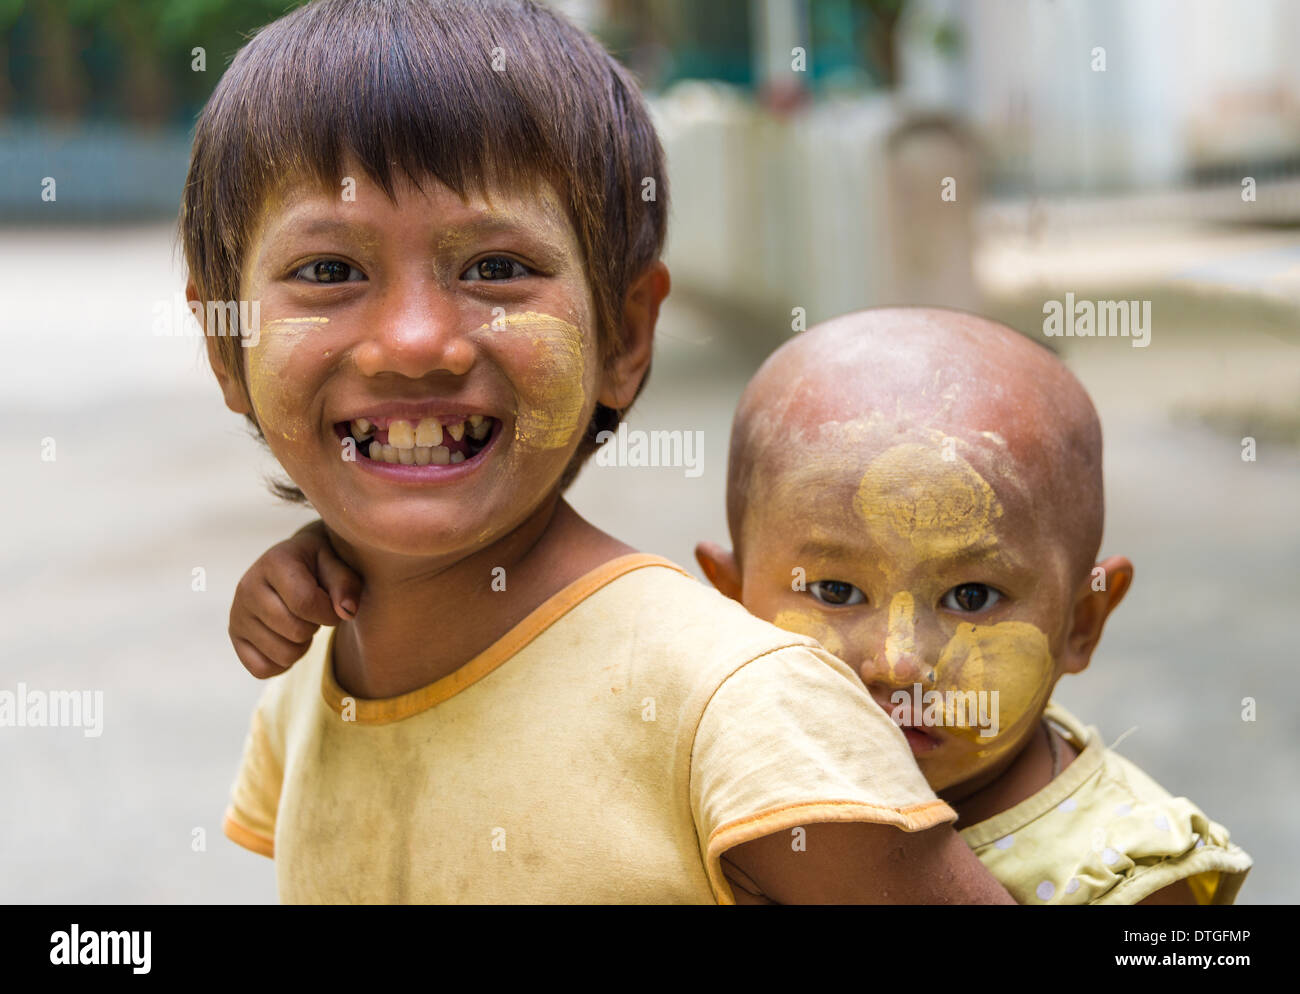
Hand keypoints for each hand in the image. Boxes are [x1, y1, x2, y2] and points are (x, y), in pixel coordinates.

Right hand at [228, 520, 361, 677]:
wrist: (292, 564)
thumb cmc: (319, 565)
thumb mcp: (336, 563)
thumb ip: (346, 584)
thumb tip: (347, 612)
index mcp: (274, 562)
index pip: (305, 603)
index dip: (329, 613)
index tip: (335, 607)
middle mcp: (248, 587)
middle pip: (295, 631)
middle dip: (316, 627)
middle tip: (314, 613)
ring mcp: (237, 614)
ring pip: (283, 655)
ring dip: (302, 645)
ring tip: (301, 622)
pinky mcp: (235, 636)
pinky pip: (262, 670)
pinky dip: (283, 663)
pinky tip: (288, 639)